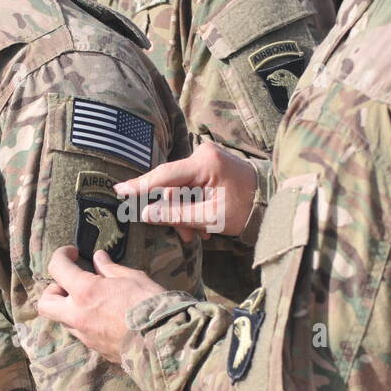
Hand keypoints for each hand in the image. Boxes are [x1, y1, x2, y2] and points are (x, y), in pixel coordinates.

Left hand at [38, 246, 166, 362]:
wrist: (164, 343)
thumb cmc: (151, 305)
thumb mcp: (134, 278)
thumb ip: (111, 269)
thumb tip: (98, 259)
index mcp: (85, 292)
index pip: (57, 268)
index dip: (61, 255)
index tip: (73, 252)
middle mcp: (77, 315)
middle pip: (46, 303)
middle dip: (53, 289)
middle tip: (71, 283)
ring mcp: (84, 336)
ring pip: (63, 320)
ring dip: (70, 307)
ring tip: (92, 300)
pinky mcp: (95, 349)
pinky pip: (81, 333)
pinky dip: (85, 322)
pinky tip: (105, 316)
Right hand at [115, 141, 258, 241]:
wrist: (272, 200)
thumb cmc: (247, 209)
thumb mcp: (211, 217)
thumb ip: (177, 215)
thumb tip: (146, 214)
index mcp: (204, 163)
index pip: (164, 175)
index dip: (140, 186)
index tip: (118, 191)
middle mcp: (202, 154)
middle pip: (171, 186)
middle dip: (175, 213)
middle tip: (188, 235)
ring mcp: (206, 158)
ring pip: (179, 190)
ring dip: (185, 213)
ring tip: (200, 232)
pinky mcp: (208, 165)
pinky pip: (189, 187)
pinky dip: (192, 205)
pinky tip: (203, 222)